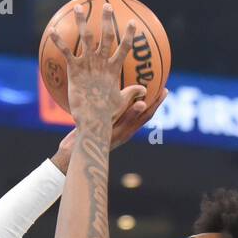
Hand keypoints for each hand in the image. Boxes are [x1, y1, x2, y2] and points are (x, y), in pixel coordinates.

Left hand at [48, 1, 139, 132]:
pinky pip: (66, 51)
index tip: (132, 23)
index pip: (125, 48)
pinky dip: (59, 40)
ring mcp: (88, 64)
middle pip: (107, 35)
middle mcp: (102, 63)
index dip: (129, 35)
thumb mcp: (121, 102)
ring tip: (79, 7)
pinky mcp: (74, 69)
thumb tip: (145, 91)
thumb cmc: (107, 114)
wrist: (92, 120)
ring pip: (86, 37)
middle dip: (107, 19)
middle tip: (107, 6)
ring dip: (83, 21)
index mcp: (114, 69)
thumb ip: (132, 93)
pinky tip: (52, 30)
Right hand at [50, 87, 166, 171]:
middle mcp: (122, 129)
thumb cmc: (91, 140)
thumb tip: (143, 103)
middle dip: (149, 100)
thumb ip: (127, 115)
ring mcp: (112, 129)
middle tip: (157, 85)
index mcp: (127, 131)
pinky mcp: (102, 126)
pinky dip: (118, 102)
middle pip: (140, 113)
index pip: (146, 115)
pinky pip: (114, 111)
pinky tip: (111, 93)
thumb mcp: (111, 127)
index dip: (156, 103)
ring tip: (137, 86)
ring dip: (134, 99)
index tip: (165, 90)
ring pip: (127, 112)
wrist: (73, 152)